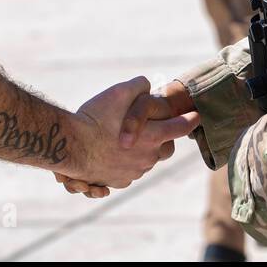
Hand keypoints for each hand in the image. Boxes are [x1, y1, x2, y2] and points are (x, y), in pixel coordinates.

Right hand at [56, 79, 197, 196]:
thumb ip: (139, 85)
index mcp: (152, 136)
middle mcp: (147, 157)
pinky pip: (130, 171)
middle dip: (166, 138)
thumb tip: (148, 85)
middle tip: (156, 128)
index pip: (181, 127)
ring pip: (147, 160)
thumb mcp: (118, 91)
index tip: (197, 116)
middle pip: (167, 148)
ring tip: (129, 138)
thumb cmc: (94, 117)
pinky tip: (114, 152)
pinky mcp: (119, 182)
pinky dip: (127, 162)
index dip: (191, 119)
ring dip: (143, 150)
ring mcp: (134, 172)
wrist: (69, 146)